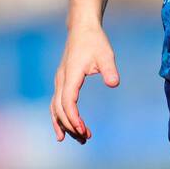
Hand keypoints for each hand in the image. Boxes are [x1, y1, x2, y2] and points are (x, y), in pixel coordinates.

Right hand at [50, 24, 118, 142]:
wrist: (82, 29)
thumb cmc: (95, 41)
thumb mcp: (106, 54)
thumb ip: (110, 69)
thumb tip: (114, 84)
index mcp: (70, 74)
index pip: (67, 101)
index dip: (73, 117)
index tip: (83, 129)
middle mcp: (61, 80)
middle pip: (60, 108)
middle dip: (71, 125)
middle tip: (86, 138)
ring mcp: (60, 82)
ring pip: (56, 108)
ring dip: (65, 125)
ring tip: (80, 139)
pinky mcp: (62, 83)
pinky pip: (56, 104)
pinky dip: (59, 119)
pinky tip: (65, 132)